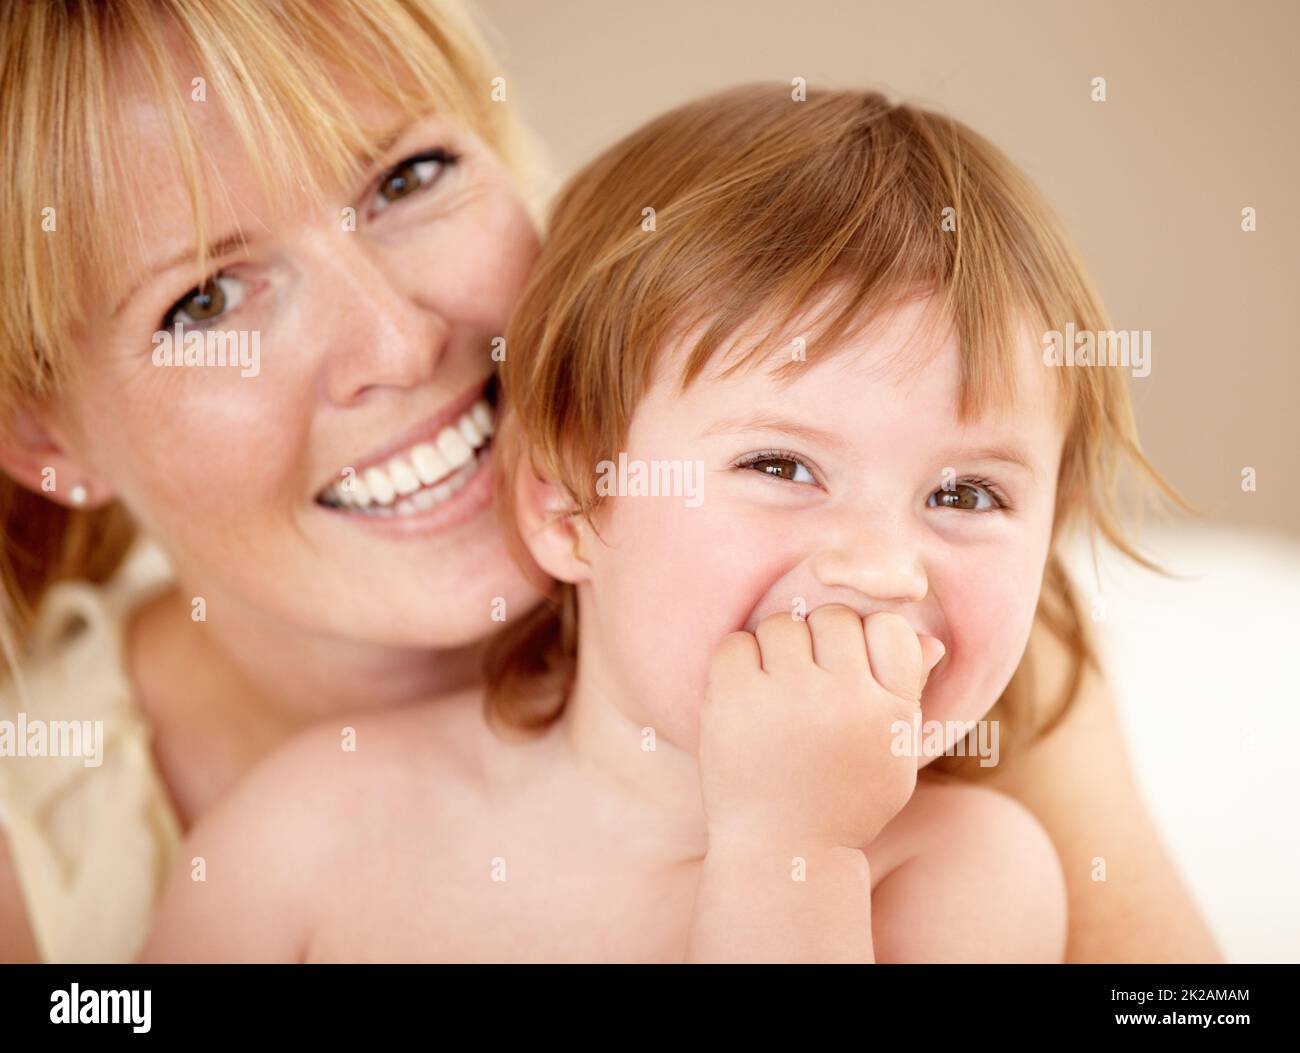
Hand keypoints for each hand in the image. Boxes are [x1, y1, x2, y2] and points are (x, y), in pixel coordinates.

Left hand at [699, 605, 944, 850]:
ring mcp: (786, 697)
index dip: (870, 639)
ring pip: (784, 625)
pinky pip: (736, 644)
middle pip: (834, 618)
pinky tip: (747, 693)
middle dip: (822, 639)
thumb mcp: (893, 756)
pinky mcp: (735, 700)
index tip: (853, 668)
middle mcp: (842, 698)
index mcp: (888, 710)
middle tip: (810, 678)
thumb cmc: (845, 800)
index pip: (890, 628)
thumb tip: (930, 638)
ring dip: (779, 648)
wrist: (785, 849)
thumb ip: (909, 695)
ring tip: (777, 687)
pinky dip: (739, 660)